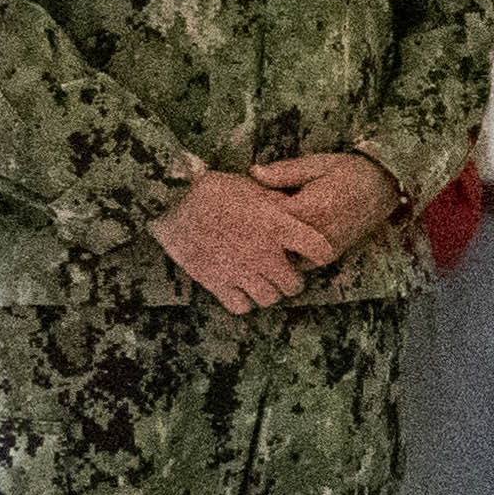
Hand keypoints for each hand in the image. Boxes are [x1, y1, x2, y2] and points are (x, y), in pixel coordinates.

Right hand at [149, 170, 340, 314]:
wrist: (173, 200)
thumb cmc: (216, 188)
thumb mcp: (255, 188)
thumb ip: (280, 205)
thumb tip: (297, 213)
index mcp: (278, 227)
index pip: (319, 251)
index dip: (320, 254)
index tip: (314, 253)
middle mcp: (263, 254)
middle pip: (294, 284)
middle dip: (292, 279)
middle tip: (283, 270)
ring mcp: (240, 272)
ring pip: (270, 299)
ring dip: (268, 291)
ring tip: (260, 280)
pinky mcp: (216, 283)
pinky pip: (241, 306)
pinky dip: (244, 301)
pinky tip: (239, 288)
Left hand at [248, 151, 400, 259]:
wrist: (384, 187)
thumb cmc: (349, 171)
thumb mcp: (317, 164)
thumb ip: (284, 172)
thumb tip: (253, 172)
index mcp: (309, 209)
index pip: (267, 220)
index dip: (252, 214)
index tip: (245, 206)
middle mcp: (317, 234)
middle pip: (274, 245)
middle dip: (260, 236)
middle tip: (248, 224)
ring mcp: (325, 248)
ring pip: (287, 259)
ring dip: (275, 249)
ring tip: (265, 235)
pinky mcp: (332, 255)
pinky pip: (302, 263)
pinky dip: (291, 256)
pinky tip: (285, 242)